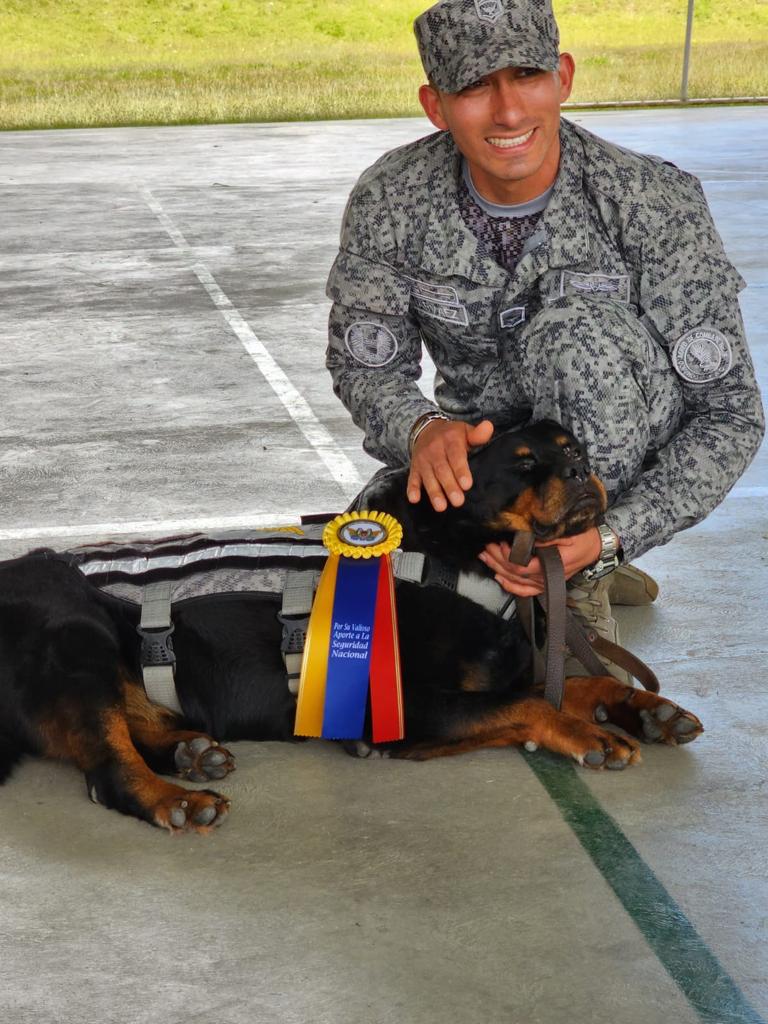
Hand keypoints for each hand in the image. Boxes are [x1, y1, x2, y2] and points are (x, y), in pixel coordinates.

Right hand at [407, 419, 493, 510]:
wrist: (426, 430)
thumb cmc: (452, 435)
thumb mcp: (465, 431)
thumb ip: (478, 434)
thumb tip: (489, 426)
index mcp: (450, 440)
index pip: (456, 455)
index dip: (460, 470)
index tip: (467, 484)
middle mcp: (434, 450)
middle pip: (442, 470)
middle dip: (449, 486)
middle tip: (458, 501)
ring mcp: (423, 460)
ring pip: (428, 477)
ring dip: (434, 492)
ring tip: (441, 506)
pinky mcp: (414, 468)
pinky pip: (412, 478)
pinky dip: (412, 488)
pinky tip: (414, 499)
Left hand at [478, 528, 602, 596]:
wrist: (596, 547)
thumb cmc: (583, 537)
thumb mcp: (567, 532)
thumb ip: (546, 537)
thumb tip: (525, 538)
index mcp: (553, 565)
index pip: (522, 566)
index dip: (506, 556)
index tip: (499, 542)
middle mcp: (547, 578)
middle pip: (515, 574)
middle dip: (497, 560)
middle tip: (486, 547)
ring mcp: (546, 583)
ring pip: (516, 582)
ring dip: (498, 570)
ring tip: (486, 558)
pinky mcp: (545, 584)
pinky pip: (525, 591)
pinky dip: (511, 586)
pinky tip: (499, 578)